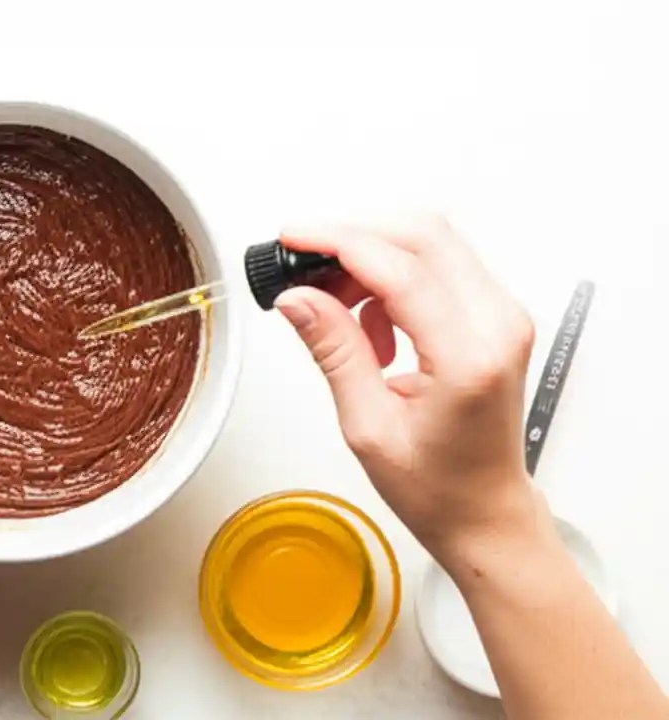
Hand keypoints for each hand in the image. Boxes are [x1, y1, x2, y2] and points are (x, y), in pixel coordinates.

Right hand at [275, 216, 541, 564]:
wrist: (484, 510)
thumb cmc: (438, 486)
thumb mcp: (367, 425)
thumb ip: (334, 351)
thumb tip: (298, 298)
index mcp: (469, 359)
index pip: (402, 270)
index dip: (340, 242)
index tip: (294, 238)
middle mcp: (498, 327)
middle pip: (424, 236)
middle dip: (354, 240)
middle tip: (306, 268)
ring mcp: (503, 316)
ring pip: (431, 245)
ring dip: (373, 263)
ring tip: (341, 316)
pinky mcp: (496, 315)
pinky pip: (439, 268)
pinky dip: (393, 280)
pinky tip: (373, 327)